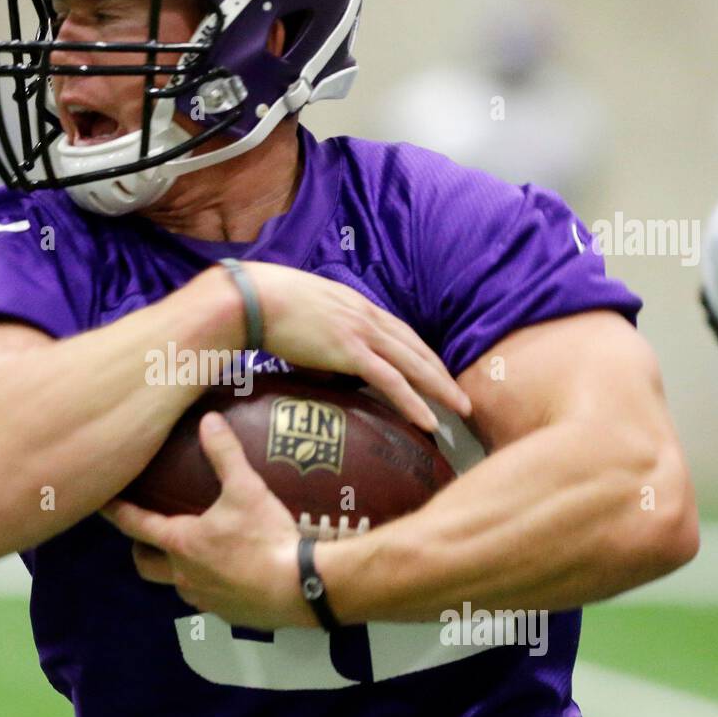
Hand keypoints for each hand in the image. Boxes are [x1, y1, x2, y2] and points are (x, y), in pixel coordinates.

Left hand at [100, 411, 315, 629]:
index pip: (134, 524)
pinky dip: (210, 585)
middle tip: (149, 534)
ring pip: (176, 583)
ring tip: (194, 551)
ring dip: (177, 568)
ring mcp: (204, 599)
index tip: (100, 503)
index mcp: (180, 542)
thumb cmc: (267, 538)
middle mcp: (183, 574)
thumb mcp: (247, 489)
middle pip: (145, 564)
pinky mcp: (227, 615)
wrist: (301, 588)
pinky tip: (229, 573)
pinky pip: (208, 599)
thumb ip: (225, 454)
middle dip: (142, 549)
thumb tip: (209, 420)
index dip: (115, 511)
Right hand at [236, 261, 469, 433]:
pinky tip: (428, 419)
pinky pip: (391, 381)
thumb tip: (320, 352)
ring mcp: (362, 334)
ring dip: (440, 389)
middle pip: (416, 349)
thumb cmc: (269, 303)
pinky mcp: (350, 351)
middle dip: (442, 374)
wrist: (255, 297)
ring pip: (413, 365)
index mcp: (358, 305)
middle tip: (462, 397)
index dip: (422, 354)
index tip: (437, 371)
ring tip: (460, 410)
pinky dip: (413, 401)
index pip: (401, 333)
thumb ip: (323, 329)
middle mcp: (367, 317)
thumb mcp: (307, 310)